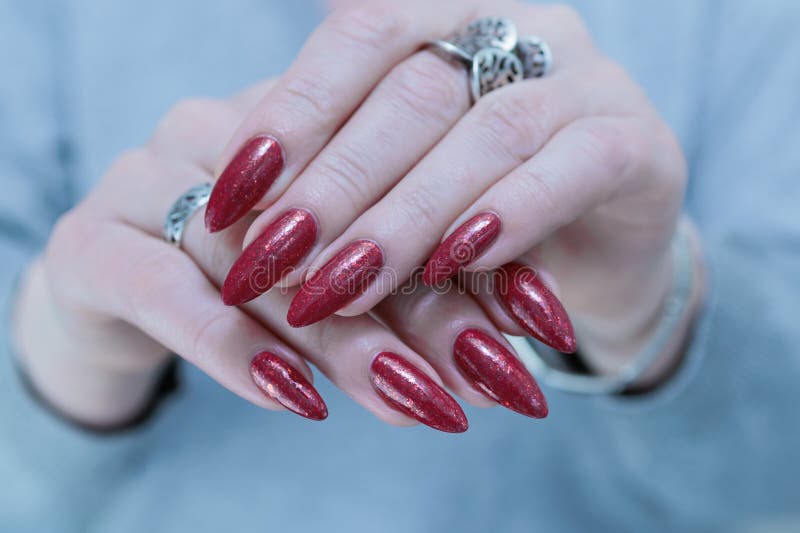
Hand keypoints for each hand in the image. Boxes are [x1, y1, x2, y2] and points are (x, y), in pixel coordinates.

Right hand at [11, 80, 553, 432]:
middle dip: (426, 306)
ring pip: (259, 257)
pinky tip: (296, 398)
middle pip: (335, 215)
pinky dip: (236, 350)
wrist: (122, 285)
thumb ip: (422, 279)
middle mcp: (223, 128)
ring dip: (347, 340)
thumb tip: (531, 328)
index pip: (396, 170)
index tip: (541, 322)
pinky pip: (165, 292)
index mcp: (294, 119)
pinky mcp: (93, 241)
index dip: (474, 249)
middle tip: (496, 378)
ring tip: (421, 404)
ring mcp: (148, 176)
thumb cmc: (256, 276)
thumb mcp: (346, 269)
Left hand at [210, 1, 692, 378]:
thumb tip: (242, 225)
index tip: (231, 194)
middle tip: (274, 261)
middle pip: (416, 88)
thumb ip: (339, 186)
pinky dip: (508, 215)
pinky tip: (456, 266)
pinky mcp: (638, 142)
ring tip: (343, 286)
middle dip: (336, 183)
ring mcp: (586, 78)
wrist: (589, 248)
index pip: (361, 34)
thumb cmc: (471, 210)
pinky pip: (574, 166)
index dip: (292, 111)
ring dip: (406, 217)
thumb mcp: (395, 193)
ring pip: (489, 132)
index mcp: (448, 16)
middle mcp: (519, 27)